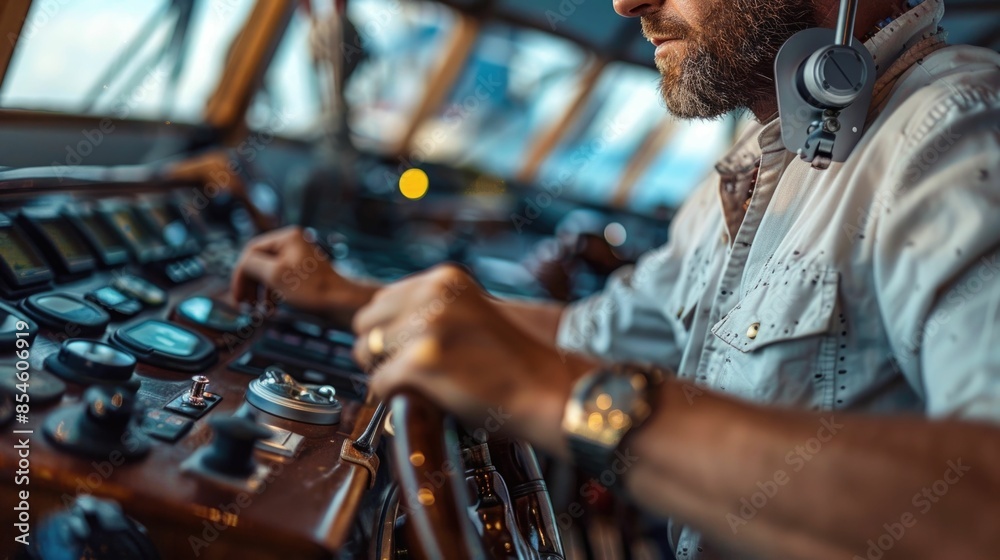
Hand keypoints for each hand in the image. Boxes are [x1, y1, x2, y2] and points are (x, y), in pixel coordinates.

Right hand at [230, 226, 373, 319]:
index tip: (237, 293)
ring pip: (268, 272)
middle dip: (250, 284)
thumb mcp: (275, 274)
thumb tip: (242, 264)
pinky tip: (271, 307)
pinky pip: (280, 279)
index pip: (252, 250)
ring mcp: (298, 257)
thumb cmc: (313, 288)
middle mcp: (293, 243)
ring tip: (257, 308)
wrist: (340, 302)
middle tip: (243, 303)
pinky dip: (272, 293)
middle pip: (259, 262)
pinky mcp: (303, 272)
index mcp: (287, 237)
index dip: (241, 273)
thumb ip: (252, 264)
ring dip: (260, 291)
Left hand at [352, 264, 591, 454]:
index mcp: (444, 280)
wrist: (546, 391)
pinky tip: (419, 399)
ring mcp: (426, 327)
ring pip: (367, 352)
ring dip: (384, 372)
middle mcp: (433, 296)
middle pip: (366, 322)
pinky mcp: (420, 363)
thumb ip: (433, 310)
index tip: (403, 350)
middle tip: (404, 371)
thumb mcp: (472, 315)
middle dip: (379, 349)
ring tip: (415, 385)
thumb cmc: (514, 363)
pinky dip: (392, 397)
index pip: (382, 300)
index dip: (388, 330)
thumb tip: (385, 327)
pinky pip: (378, 383)